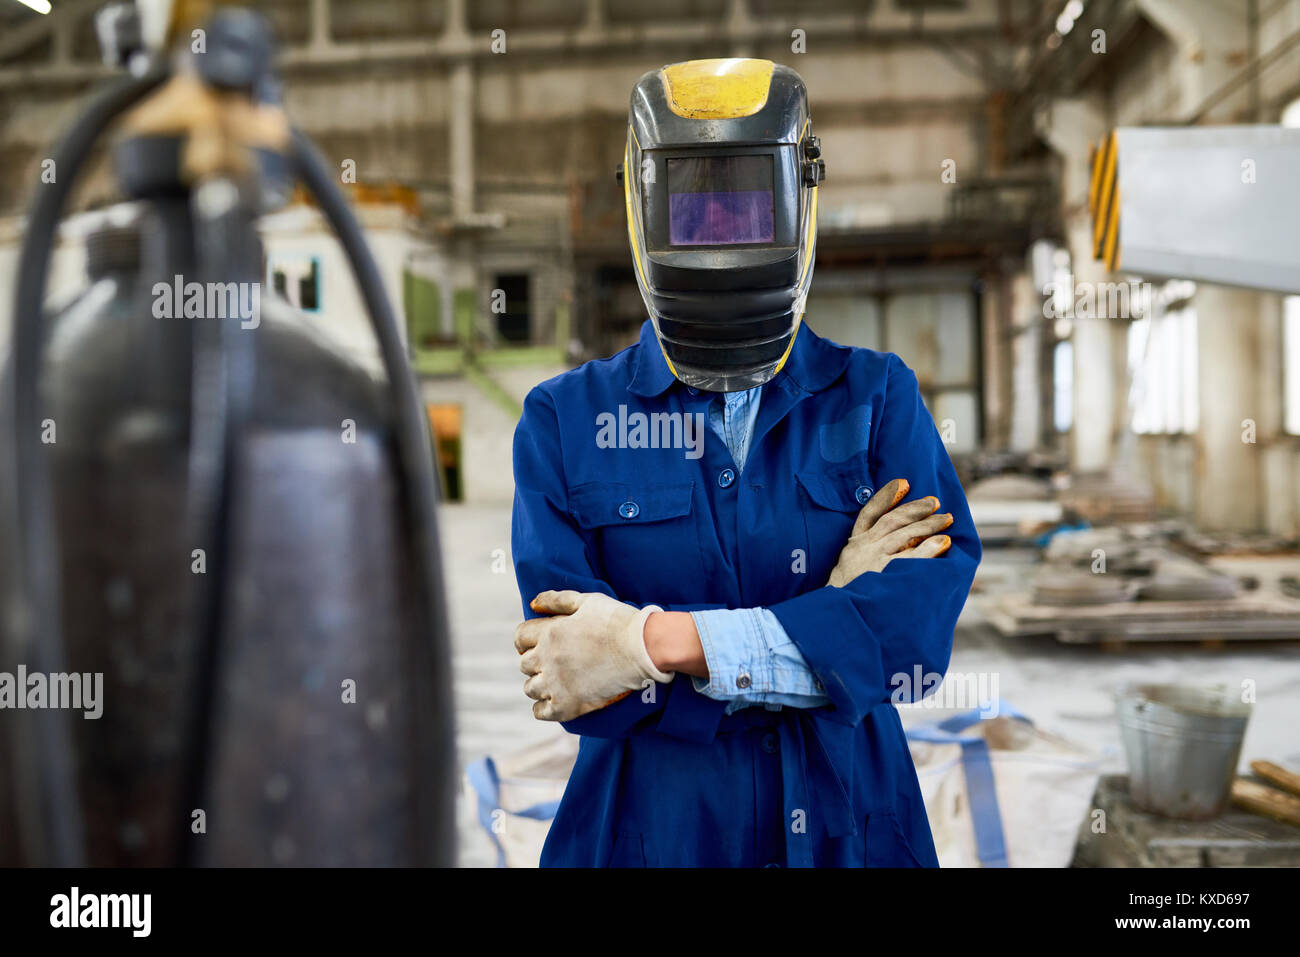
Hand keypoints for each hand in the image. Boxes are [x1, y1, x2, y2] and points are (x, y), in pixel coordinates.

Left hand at [515, 590, 672, 721]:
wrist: (642, 648)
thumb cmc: (617, 621)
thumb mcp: (586, 600)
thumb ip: (556, 600)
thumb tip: (533, 604)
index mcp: (550, 632)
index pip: (520, 637)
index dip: (526, 640)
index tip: (535, 643)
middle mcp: (547, 658)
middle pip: (525, 664)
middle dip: (535, 662)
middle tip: (552, 663)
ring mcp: (556, 684)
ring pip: (530, 688)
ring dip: (538, 684)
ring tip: (554, 682)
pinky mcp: (568, 705)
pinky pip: (541, 712)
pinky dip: (543, 708)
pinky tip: (553, 702)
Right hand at [827, 478, 953, 586]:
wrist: (834, 615)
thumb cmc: (846, 594)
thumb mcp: (847, 568)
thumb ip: (865, 553)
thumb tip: (896, 543)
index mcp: (855, 545)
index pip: (869, 513)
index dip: (886, 496)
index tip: (903, 483)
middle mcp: (865, 547)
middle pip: (893, 520)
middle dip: (916, 508)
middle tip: (935, 502)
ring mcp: (875, 558)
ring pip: (905, 533)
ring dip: (929, 524)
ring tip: (947, 519)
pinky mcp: (885, 572)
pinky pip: (912, 557)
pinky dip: (929, 548)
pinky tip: (944, 542)